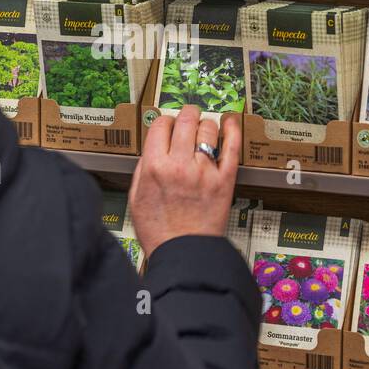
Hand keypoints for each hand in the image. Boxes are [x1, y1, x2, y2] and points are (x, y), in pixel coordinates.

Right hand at [129, 106, 240, 258]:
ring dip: (205, 125)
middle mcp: (179, 165)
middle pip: (186, 119)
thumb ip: (143, 168)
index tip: (168, 126)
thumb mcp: (136, 197)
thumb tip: (153, 148)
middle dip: (187, 114)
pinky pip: (232, 147)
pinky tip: (230, 122)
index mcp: (154, 167)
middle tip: (189, 116)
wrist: (184, 254)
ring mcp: (204, 171)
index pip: (161, 124)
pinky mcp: (225, 180)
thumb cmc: (159, 231)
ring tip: (205, 130)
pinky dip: (233, 130)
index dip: (164, 122)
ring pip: (208, 129)